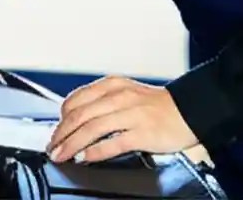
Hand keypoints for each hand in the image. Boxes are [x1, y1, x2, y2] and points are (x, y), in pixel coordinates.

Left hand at [46, 76, 197, 163]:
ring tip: (62, 155)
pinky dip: (94, 152)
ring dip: (72, 144)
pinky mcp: (143, 133)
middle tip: (52, 147)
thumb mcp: (126, 92)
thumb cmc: (156, 105)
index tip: (55, 131)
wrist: (190, 111)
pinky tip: (85, 158)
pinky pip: (112, 144)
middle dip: (61, 134)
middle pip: (80, 116)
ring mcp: (131, 114)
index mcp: (113, 84)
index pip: (76, 100)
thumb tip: (75, 119)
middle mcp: (120, 96)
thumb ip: (102, 102)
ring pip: (92, 129)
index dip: (61, 118)